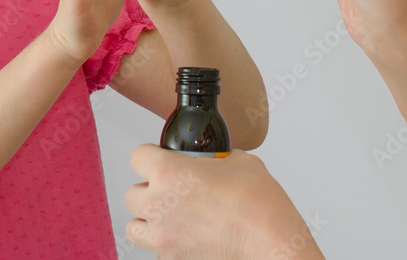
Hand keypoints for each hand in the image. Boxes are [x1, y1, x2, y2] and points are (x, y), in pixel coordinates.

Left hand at [124, 145, 322, 258]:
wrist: (274, 248)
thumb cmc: (261, 208)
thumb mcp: (240, 162)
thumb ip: (216, 159)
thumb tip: (214, 162)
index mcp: (169, 173)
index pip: (137, 157)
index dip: (150, 156)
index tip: (159, 160)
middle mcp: (159, 205)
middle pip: (132, 194)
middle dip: (149, 191)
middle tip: (172, 193)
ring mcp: (162, 237)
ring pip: (135, 228)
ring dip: (148, 221)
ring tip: (171, 219)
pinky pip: (156, 251)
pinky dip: (166, 246)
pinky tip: (187, 239)